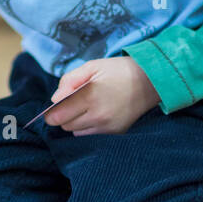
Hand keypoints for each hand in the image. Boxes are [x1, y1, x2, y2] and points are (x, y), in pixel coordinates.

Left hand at [42, 57, 159, 135]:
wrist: (150, 80)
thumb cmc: (118, 70)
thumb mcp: (92, 66)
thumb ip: (69, 81)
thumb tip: (54, 99)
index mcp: (89, 96)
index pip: (57, 116)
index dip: (51, 111)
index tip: (57, 104)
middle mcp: (98, 115)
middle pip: (65, 125)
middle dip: (64, 115)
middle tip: (74, 101)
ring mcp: (107, 126)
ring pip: (76, 132)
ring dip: (75, 122)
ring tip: (87, 106)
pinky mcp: (116, 132)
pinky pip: (90, 135)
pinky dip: (88, 126)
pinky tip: (97, 113)